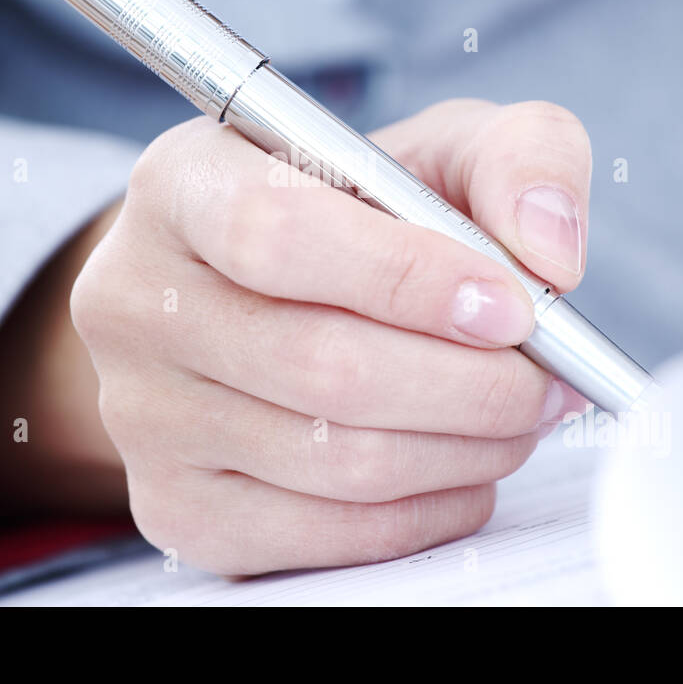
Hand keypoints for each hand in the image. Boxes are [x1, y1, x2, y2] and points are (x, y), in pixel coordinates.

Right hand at [70, 99, 592, 573]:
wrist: (248, 297)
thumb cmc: (354, 216)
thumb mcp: (436, 149)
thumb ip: (516, 156)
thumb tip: (548, 250)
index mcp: (182, 185)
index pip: (277, 236)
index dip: (408, 278)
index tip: (513, 307)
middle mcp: (134, 300)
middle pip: (319, 365)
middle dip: (471, 383)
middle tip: (547, 380)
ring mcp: (143, 415)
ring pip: (334, 460)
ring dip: (463, 448)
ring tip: (518, 416)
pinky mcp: (176, 507)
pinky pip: (323, 534)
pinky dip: (426, 512)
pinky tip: (463, 468)